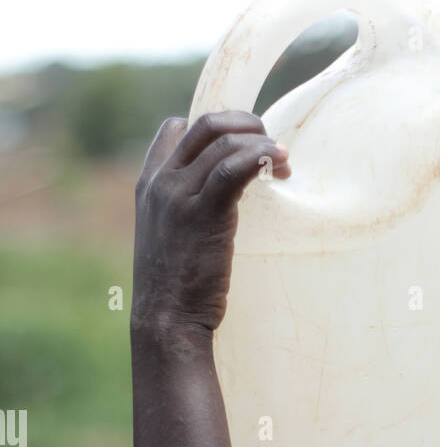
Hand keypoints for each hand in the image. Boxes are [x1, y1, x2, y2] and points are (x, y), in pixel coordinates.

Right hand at [131, 112, 289, 337]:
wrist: (165, 322)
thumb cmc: (176, 291)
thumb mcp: (171, 240)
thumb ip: (186, 214)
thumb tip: (222, 206)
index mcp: (148, 184)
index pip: (174, 129)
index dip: (214, 128)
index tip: (241, 148)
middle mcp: (160, 182)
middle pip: (207, 124)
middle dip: (247, 126)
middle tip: (272, 149)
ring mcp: (179, 195)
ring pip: (225, 142)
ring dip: (263, 144)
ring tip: (285, 166)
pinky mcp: (204, 213)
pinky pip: (235, 167)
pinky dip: (261, 157)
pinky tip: (280, 165)